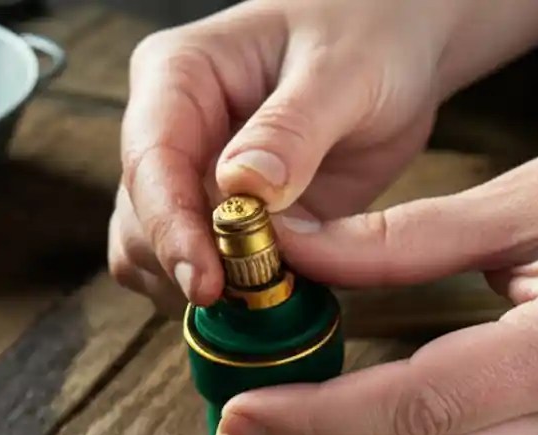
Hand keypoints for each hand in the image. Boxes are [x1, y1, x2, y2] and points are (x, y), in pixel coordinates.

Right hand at [108, 0, 453, 313]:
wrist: (398, 49)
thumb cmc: (369, 33)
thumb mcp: (344, 71)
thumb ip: (293, 129)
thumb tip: (242, 186)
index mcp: (178, 76)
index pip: (149, 161)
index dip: (170, 228)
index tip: (205, 282)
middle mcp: (171, 133)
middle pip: (139, 221)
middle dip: (187, 265)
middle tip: (254, 293)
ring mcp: (191, 182)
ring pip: (154, 257)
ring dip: (203, 288)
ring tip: (268, 293)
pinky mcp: (223, 224)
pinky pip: (201, 274)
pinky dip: (230, 298)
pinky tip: (274, 291)